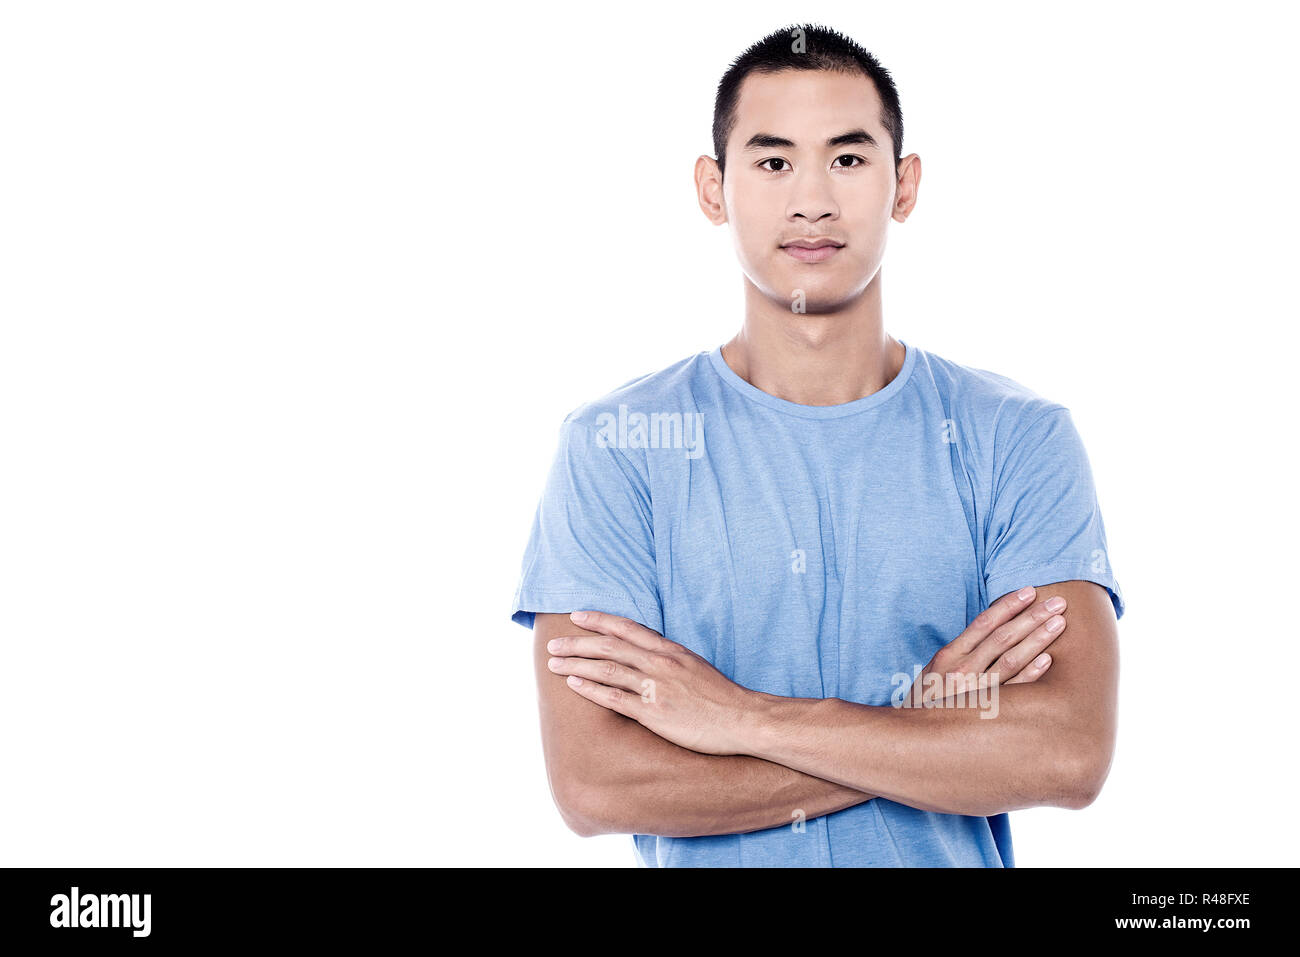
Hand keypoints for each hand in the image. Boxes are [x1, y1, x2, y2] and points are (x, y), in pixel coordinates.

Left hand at [546, 610, 753, 754]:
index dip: (599, 619)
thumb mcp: (694, 665)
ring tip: (553, 663)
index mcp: (669, 650)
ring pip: (606, 669)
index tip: (577, 616)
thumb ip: (668, 657)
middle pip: (609, 646)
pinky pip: (614, 698)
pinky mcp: (652, 712)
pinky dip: (590, 689)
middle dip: (577, 643)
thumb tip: (646, 652)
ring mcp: (654, 687)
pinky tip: (573, 684)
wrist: (741, 719)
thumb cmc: (719, 696)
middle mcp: (659, 663)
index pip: (626, 628)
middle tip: (553, 643)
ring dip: (575, 664)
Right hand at [901, 586, 1067, 707]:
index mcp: (948, 657)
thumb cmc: (927, 705)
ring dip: (1037, 639)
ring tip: (1059, 623)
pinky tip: (1048, 660)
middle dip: (1031, 617)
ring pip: (1011, 660)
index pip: (983, 623)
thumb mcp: (933, 673)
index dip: (1008, 606)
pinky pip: (1013, 691)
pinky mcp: (985, 713)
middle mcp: (961, 671)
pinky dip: (1031, 674)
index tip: (1029, 591)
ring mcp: (974, 693)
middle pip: (1002, 637)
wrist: (912, 742)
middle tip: (1058, 603)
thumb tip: (991, 633)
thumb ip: (959, 655)